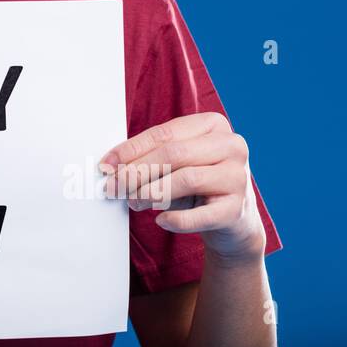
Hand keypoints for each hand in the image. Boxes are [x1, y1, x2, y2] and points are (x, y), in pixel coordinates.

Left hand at [97, 111, 265, 262]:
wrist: (234, 219)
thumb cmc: (199, 184)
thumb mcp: (177, 164)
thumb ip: (151, 159)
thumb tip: (112, 168)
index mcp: (214, 125)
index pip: (164, 134)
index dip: (131, 149)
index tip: (107, 164)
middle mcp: (232, 146)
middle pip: (174, 154)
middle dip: (137, 171)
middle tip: (114, 187)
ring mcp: (239, 177)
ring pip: (186, 179)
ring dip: (152, 193)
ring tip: (133, 202)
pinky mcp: (238, 208)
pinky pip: (201, 215)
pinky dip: (177, 219)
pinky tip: (161, 220)